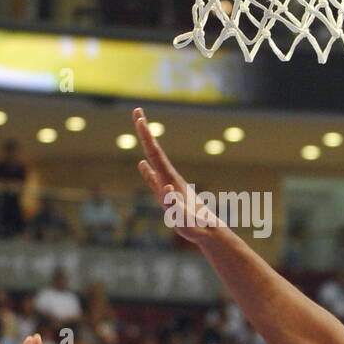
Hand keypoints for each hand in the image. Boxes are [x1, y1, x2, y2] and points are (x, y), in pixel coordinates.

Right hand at [133, 106, 222, 243]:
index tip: (139, 115)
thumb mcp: (182, 214)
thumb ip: (173, 200)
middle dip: (144, 132)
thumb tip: (166, 184)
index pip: (155, 152)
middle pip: (154, 151)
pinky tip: (142, 164)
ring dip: (148, 144)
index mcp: (170, 178)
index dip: (145, 134)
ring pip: (155, 162)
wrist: (205, 231)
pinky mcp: (168, 197)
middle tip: (137, 112)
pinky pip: (155, 180)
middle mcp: (168, 178)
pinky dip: (147, 172)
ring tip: (142, 129)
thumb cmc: (195, 224)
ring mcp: (167, 187)